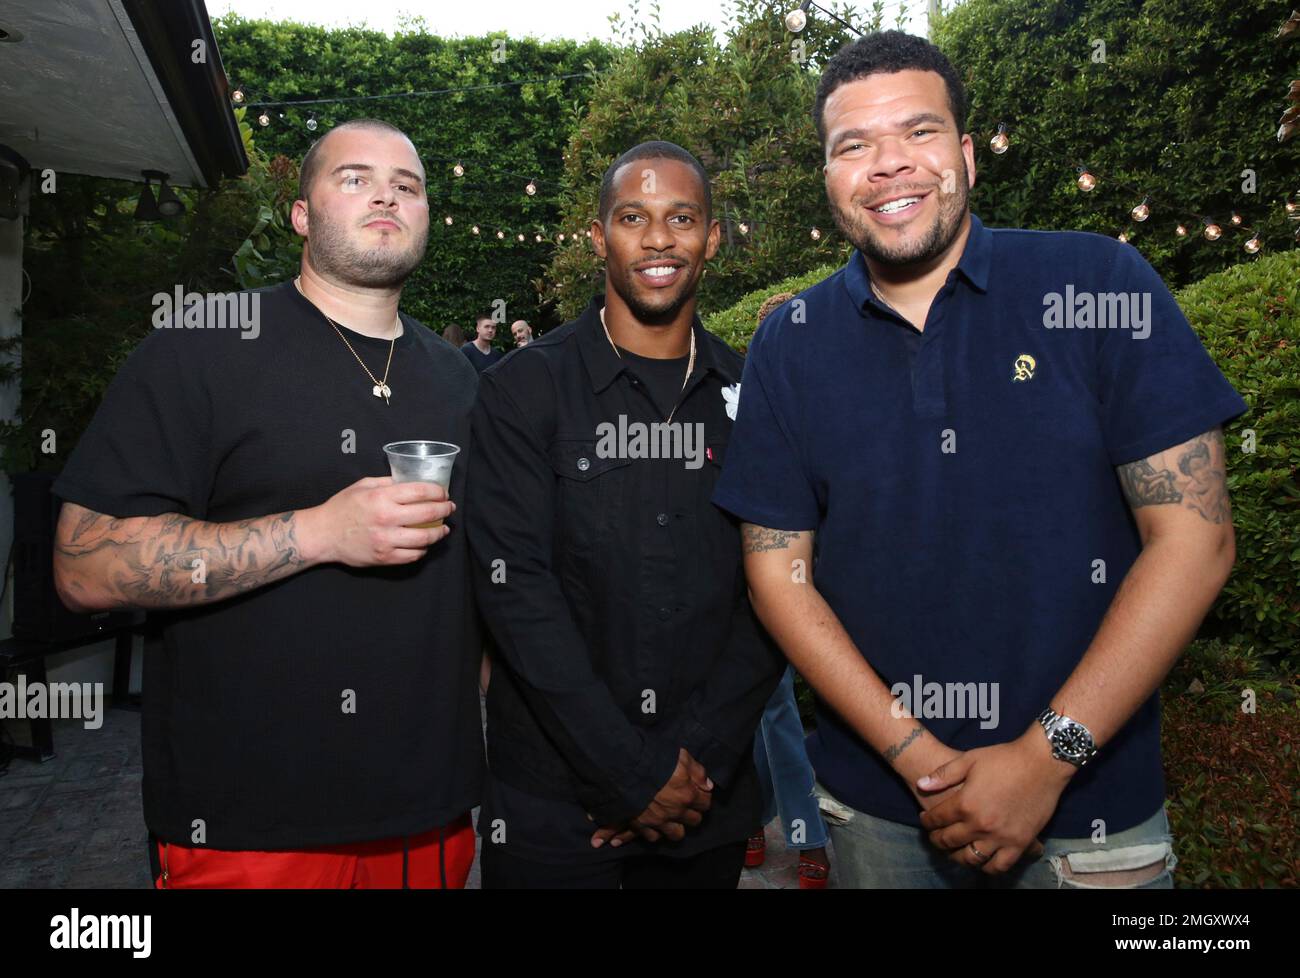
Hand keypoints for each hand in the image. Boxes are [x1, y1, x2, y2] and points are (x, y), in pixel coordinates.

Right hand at [304, 476, 453, 566]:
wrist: (323, 535)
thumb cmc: (342, 507)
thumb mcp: (363, 486)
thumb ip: (388, 483)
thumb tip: (412, 481)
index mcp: (382, 497)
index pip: (421, 491)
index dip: (438, 491)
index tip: (444, 493)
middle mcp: (386, 518)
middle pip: (428, 513)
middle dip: (445, 509)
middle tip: (449, 508)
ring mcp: (386, 540)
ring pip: (425, 538)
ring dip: (439, 532)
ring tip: (444, 529)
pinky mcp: (385, 557)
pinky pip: (413, 555)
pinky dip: (423, 549)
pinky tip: (424, 543)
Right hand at [590, 748, 711, 847]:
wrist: (623, 767)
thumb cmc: (653, 758)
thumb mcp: (680, 756)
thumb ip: (697, 771)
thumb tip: (708, 785)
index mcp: (687, 794)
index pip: (705, 803)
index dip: (702, 796)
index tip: (697, 791)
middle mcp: (676, 811)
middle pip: (694, 820)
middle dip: (692, 812)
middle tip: (686, 803)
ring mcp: (659, 820)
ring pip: (677, 834)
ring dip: (677, 826)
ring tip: (672, 817)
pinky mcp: (641, 825)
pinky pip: (654, 837)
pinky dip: (656, 832)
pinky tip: (655, 823)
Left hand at [916, 731, 1069, 873]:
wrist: (1042, 762)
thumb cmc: (1004, 758)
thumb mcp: (969, 759)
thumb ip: (943, 775)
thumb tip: (920, 784)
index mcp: (965, 804)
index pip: (936, 820)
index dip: (926, 821)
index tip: (925, 820)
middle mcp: (980, 825)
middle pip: (949, 841)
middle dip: (937, 840)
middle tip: (935, 837)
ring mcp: (1001, 837)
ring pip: (971, 859)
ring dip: (958, 857)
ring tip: (955, 851)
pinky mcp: (1020, 843)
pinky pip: (1000, 866)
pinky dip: (987, 867)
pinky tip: (982, 860)